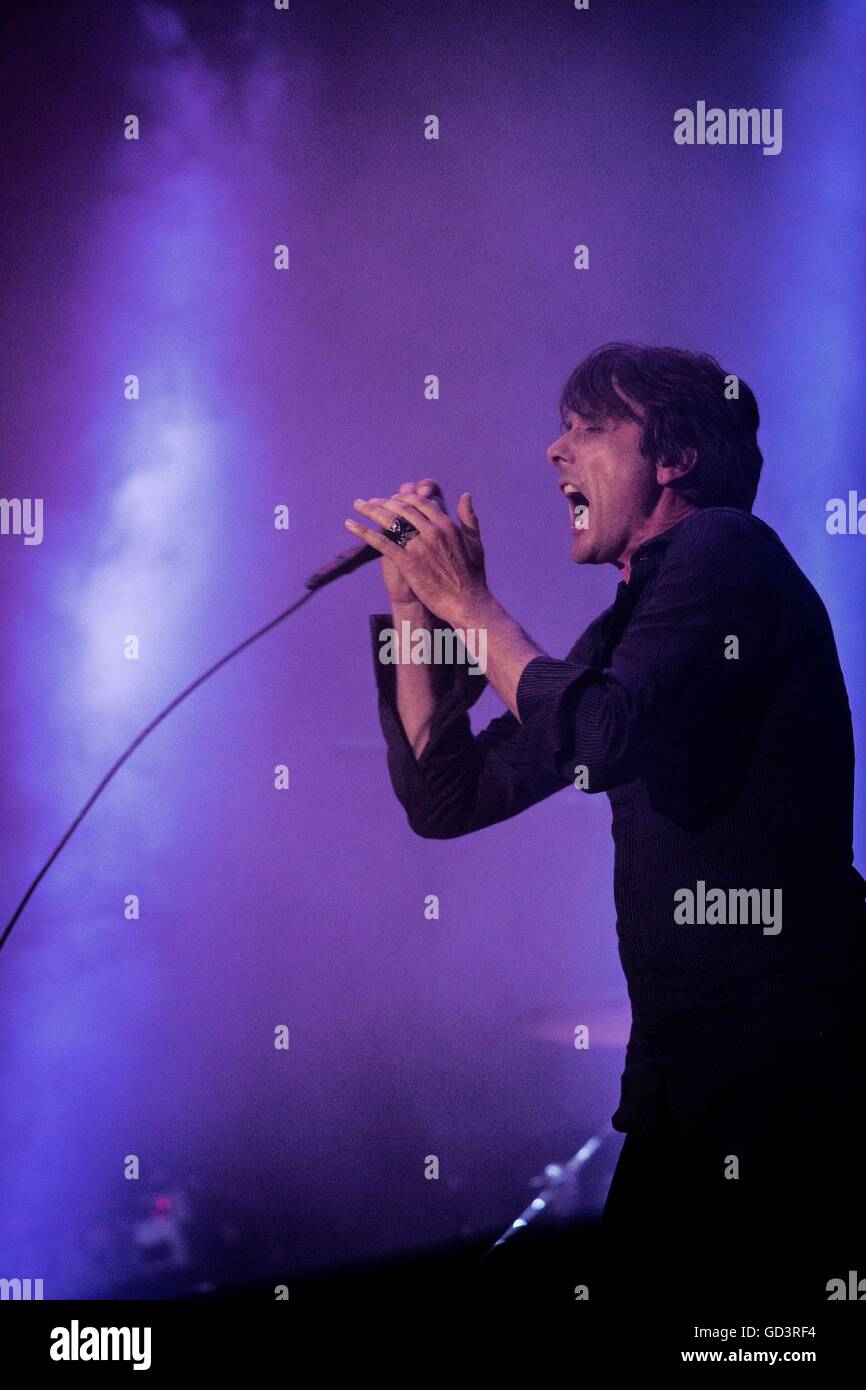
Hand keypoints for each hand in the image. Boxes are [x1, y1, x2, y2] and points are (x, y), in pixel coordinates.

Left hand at [346, 488, 488, 623]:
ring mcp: (420, 546)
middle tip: (370, 501)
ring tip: (358, 505)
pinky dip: (364, 532)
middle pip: (402, 508)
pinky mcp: (408, 562)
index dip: (403, 498)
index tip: (392, 499)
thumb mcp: (474, 541)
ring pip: (390, 521)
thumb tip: (465, 495)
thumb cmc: (473, 576)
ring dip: (371, 510)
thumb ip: (468, 517)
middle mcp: (432, 531)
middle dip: (384, 501)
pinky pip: (382, 542)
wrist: (467, 603)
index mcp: (446, 524)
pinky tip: (351, 525)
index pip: (420, 503)